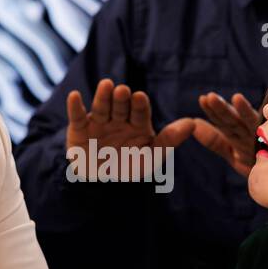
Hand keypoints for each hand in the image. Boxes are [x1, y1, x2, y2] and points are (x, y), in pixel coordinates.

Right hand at [65, 79, 194, 177]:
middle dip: (121, 98)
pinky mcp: (79, 128)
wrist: (101, 184)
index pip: (140, 111)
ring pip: (101, 107)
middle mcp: (118, 118)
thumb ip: (170, 140)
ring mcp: (98, 122)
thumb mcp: (151, 157)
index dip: (139, 104)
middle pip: (120, 106)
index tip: (140, 97)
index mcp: (137, 122)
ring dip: (102, 96)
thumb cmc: (129, 166)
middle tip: (123, 91)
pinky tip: (74, 96)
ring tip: (105, 85)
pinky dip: (75, 107)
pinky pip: (77, 116)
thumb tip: (193, 123)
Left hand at [191, 91, 261, 177]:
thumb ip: (213, 139)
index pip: (223, 122)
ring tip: (237, 98)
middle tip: (210, 97)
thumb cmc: (255, 161)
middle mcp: (251, 134)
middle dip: (223, 110)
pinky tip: (266, 116)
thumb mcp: (231, 151)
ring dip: (245, 111)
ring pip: (252, 125)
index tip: (202, 99)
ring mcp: (265, 139)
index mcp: (239, 134)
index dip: (212, 112)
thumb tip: (193, 123)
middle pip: (234, 121)